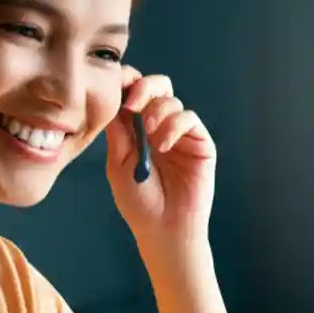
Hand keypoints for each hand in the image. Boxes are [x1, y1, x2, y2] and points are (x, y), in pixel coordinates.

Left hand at [104, 66, 216, 247]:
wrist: (164, 229)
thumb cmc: (139, 203)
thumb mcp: (118, 164)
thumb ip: (118, 132)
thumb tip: (113, 98)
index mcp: (138, 130)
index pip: (135, 94)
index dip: (127, 83)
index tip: (115, 84)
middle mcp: (161, 127)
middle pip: (158, 87)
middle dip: (144, 87)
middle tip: (133, 103)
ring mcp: (181, 134)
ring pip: (172, 101)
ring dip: (157, 113)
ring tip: (149, 135)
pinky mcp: (200, 143)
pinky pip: (189, 119)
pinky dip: (174, 126)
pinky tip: (163, 146)